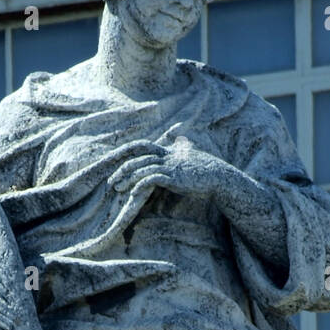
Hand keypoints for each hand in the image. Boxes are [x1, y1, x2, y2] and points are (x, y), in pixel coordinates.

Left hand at [110, 135, 239, 205]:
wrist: (218, 177)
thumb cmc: (205, 168)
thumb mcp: (192, 153)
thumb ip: (183, 146)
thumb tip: (181, 137)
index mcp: (168, 150)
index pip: (142, 146)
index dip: (126, 152)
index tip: (115, 162)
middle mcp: (167, 156)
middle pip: (138, 158)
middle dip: (122, 169)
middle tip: (111, 180)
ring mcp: (170, 166)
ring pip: (142, 168)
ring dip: (127, 178)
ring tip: (117, 188)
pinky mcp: (174, 177)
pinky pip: (152, 179)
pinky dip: (140, 185)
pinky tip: (133, 192)